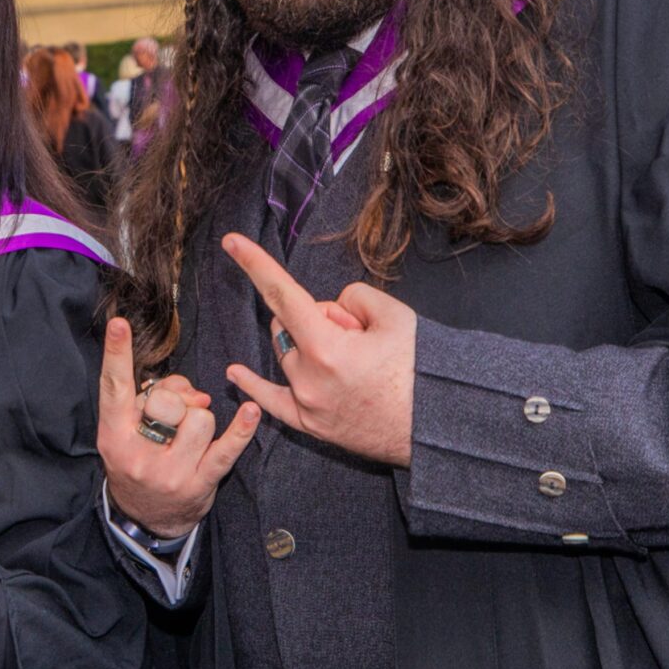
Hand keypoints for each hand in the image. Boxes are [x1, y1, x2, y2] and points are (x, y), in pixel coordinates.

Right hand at [96, 316, 258, 538]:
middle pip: (167, 400)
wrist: (146, 518)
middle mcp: (138, 453)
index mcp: (113, 434)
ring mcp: (170, 471)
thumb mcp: (128, 431)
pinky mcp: (199, 482)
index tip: (119, 324)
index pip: (114, 388)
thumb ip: (153, 400)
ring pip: (200, 418)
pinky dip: (241, 430)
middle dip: (177, 400)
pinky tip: (251, 411)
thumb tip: (194, 393)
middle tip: (173, 417)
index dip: (116, 354)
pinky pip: (226, 450)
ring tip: (189, 437)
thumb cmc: (138, 460)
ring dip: (200, 419)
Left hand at [221, 233, 417, 467]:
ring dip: (306, 345)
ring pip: (286, 356)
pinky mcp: (311, 426)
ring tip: (353, 361)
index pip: (282, 294)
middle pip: (287, 325)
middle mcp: (308, 378)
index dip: (255, 264)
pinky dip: (254, 385)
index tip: (230, 242)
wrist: (438, 427)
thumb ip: (352, 298)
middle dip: (312, 317)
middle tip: (355, 333)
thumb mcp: (395, 315)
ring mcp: (306, 405)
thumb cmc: (422, 370)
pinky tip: (235, 373)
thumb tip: (328, 311)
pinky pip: (272, 402)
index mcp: (326, 348)